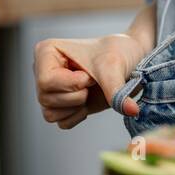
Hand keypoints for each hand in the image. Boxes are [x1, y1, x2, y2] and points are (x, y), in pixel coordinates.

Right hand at [32, 33, 147, 129]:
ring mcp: (50, 89)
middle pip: (46, 99)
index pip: (46, 81)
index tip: (89, 74)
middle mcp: (43, 70)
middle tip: (92, 81)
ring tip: (90, 90)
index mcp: (46, 51)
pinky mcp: (60, 105)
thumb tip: (132, 111)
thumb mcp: (114, 66)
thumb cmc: (118, 52)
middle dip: (76, 95)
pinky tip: (89, 101)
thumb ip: (116, 90)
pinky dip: (77, 116)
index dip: (71, 83)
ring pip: (50, 114)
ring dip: (76, 107)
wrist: (129, 60)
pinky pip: (61, 123)